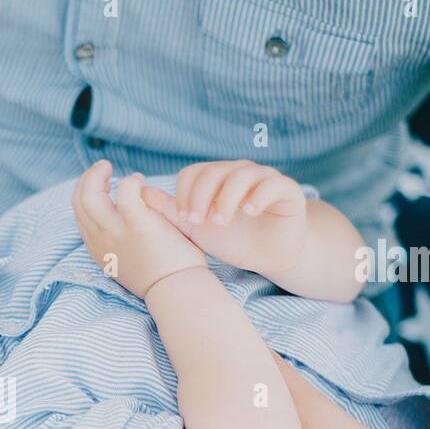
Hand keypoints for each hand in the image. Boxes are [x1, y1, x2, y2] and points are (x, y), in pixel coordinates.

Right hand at [72, 161, 206, 300]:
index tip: (101, 186)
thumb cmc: (161, 277)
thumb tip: (123, 222)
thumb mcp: (126, 263)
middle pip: (78, 201)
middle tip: (103, 169)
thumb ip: (118, 242)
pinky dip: (130, 181)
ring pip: (90, 194)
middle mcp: (101, 240)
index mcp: (97, 248)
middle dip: (86, 179)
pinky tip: (140, 182)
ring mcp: (116, 232)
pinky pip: (125, 191)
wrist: (176, 291)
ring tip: (110, 168)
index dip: (85, 194)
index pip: (79, 214)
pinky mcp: (137, 225)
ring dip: (97, 175)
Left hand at [142, 160, 307, 281]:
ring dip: (226, 198)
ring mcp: (264, 178)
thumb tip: (141, 194)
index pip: (194, 173)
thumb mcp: (197, 229)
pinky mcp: (287, 189)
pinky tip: (247, 212)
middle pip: (214, 172)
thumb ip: (171, 212)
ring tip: (219, 222)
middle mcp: (239, 172)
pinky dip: (257, 196)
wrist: (268, 257)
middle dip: (201, 197)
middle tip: (197, 222)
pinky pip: (272, 183)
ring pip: (241, 175)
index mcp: (217, 178)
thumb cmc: (232, 241)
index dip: (185, 194)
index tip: (183, 219)